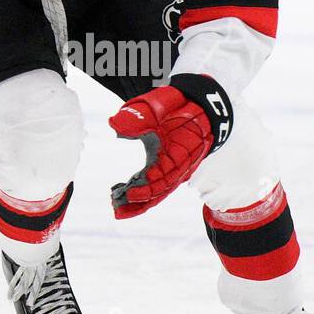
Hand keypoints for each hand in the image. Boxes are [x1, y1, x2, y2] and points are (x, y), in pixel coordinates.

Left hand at [108, 74, 232, 219]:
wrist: (198, 103)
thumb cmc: (179, 103)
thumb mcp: (160, 104)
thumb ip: (139, 116)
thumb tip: (115, 125)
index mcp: (177, 155)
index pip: (161, 180)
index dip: (145, 190)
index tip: (127, 194)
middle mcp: (177, 166)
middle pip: (158, 192)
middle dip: (138, 204)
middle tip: (116, 211)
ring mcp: (173, 167)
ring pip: (156, 191)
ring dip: (137, 200)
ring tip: (116, 206)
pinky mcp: (167, 164)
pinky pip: (154, 182)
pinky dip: (139, 188)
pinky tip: (121, 190)